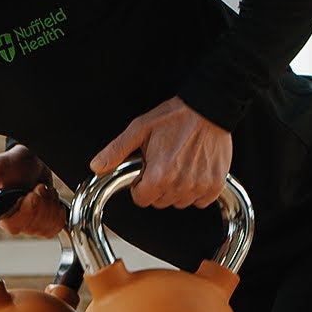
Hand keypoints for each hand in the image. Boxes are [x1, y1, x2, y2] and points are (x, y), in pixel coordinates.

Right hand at [0, 145, 66, 236]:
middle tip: (38, 187)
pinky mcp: (42, 224)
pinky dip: (57, 212)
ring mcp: (29, 224)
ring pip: (45, 228)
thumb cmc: (13, 163)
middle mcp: (13, 221)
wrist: (32, 161)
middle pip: (32, 227)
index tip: (31, 193)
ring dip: (50, 205)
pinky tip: (51, 199)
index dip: (27, 211)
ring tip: (43, 190)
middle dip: (41, 204)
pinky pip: (54, 228)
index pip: (14, 226)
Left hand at [89, 97, 232, 208]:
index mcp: (159, 174)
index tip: (146, 172)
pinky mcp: (215, 184)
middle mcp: (179, 184)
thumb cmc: (174, 117)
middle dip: (157, 186)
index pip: (141, 200)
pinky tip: (194, 171)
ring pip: (180, 202)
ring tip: (179, 165)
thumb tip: (97, 166)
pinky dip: (197, 190)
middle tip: (163, 164)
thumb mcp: (139, 130)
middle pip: (160, 202)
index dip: (140, 186)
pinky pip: (201, 201)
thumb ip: (116, 151)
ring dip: (177, 189)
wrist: (207, 109)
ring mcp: (199, 185)